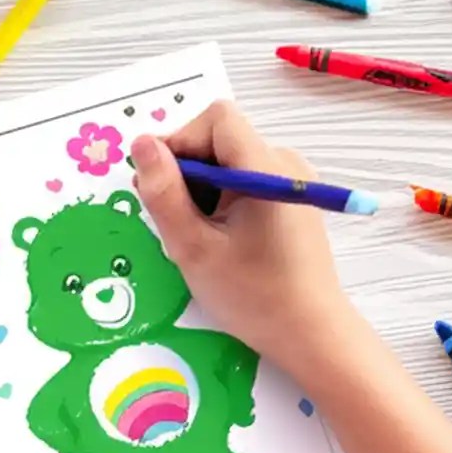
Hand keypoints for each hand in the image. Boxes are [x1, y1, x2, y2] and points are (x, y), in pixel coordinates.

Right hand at [131, 101, 349, 374]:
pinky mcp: (293, 199)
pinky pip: (246, 180)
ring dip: (202, 189)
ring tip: (197, 235)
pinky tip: (219, 239)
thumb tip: (141, 145)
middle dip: (188, 170)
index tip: (158, 182)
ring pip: (231, 161)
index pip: (216, 119)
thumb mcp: (194, 247)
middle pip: (222, 139)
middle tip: (171, 219)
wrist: (310, 333)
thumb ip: (164, 193)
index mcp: (265, 168)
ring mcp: (292, 181)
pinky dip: (223, 200)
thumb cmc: (253, 295)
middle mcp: (285, 163)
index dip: (179, 140)